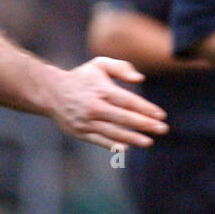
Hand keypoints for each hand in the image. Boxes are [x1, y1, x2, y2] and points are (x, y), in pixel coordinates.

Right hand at [46, 57, 168, 149]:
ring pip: (112, 132)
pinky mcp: (80, 132)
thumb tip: (140, 79)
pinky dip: (111, 145)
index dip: (146, 109)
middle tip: (163, 129)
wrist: (51, 92)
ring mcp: (86, 121)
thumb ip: (121, 68)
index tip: (161, 115)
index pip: (128, 101)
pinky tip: (126, 148)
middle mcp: (94, 106)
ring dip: (132, 138)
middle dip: (145, 124)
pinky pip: (98, 140)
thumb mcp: (99, 64)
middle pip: (123, 117)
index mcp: (101, 89)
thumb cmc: (81, 77)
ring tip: (149, 141)